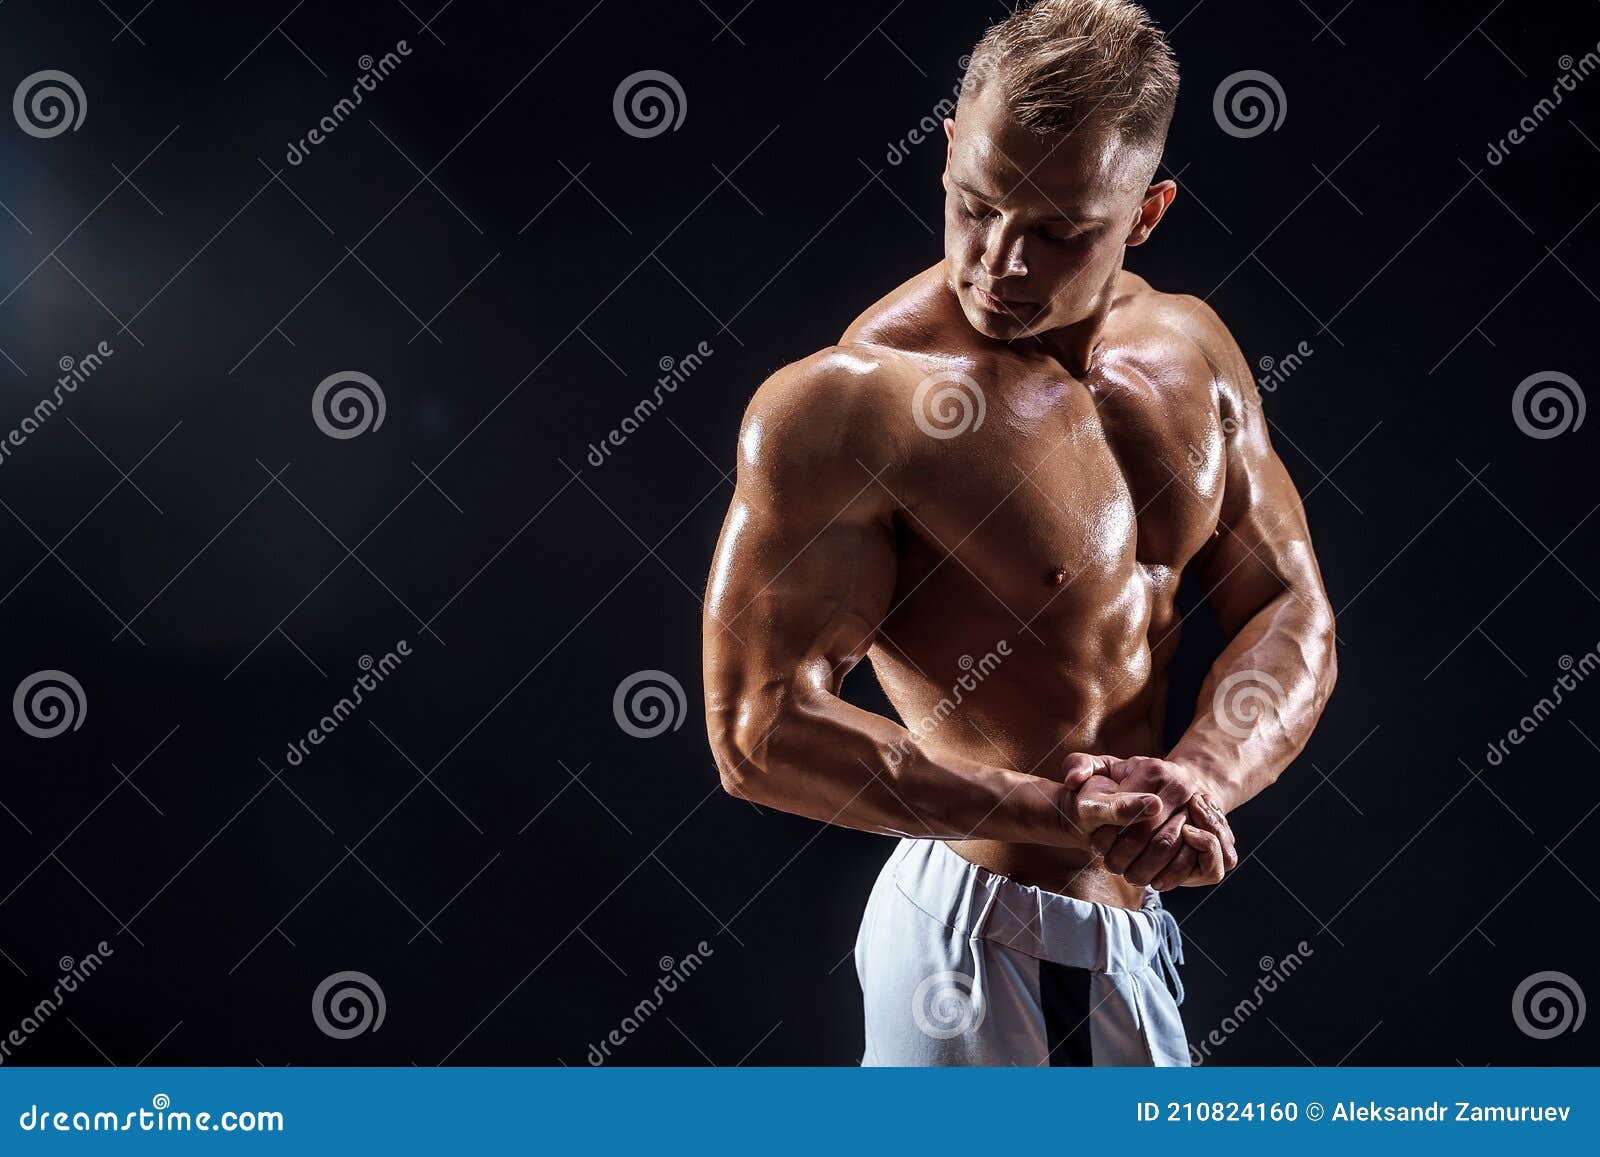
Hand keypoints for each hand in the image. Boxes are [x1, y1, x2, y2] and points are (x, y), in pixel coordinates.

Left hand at [1066, 754, 1237, 887]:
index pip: (1125, 808)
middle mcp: (1180, 786)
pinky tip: (1155, 881)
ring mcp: (1199, 808)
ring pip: (1169, 848)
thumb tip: (1073, 782)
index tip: (1095, 844)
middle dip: (1123, 855)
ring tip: (1128, 875)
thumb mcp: (1104, 766)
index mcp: (1153, 770)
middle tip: (1110, 865)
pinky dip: (1173, 875)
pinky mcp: (1213, 829)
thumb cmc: (1130, 780)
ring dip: (1145, 869)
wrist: (1177, 786)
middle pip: (1147, 832)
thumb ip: (1079, 765)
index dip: (1107, 833)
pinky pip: (1196, 858)